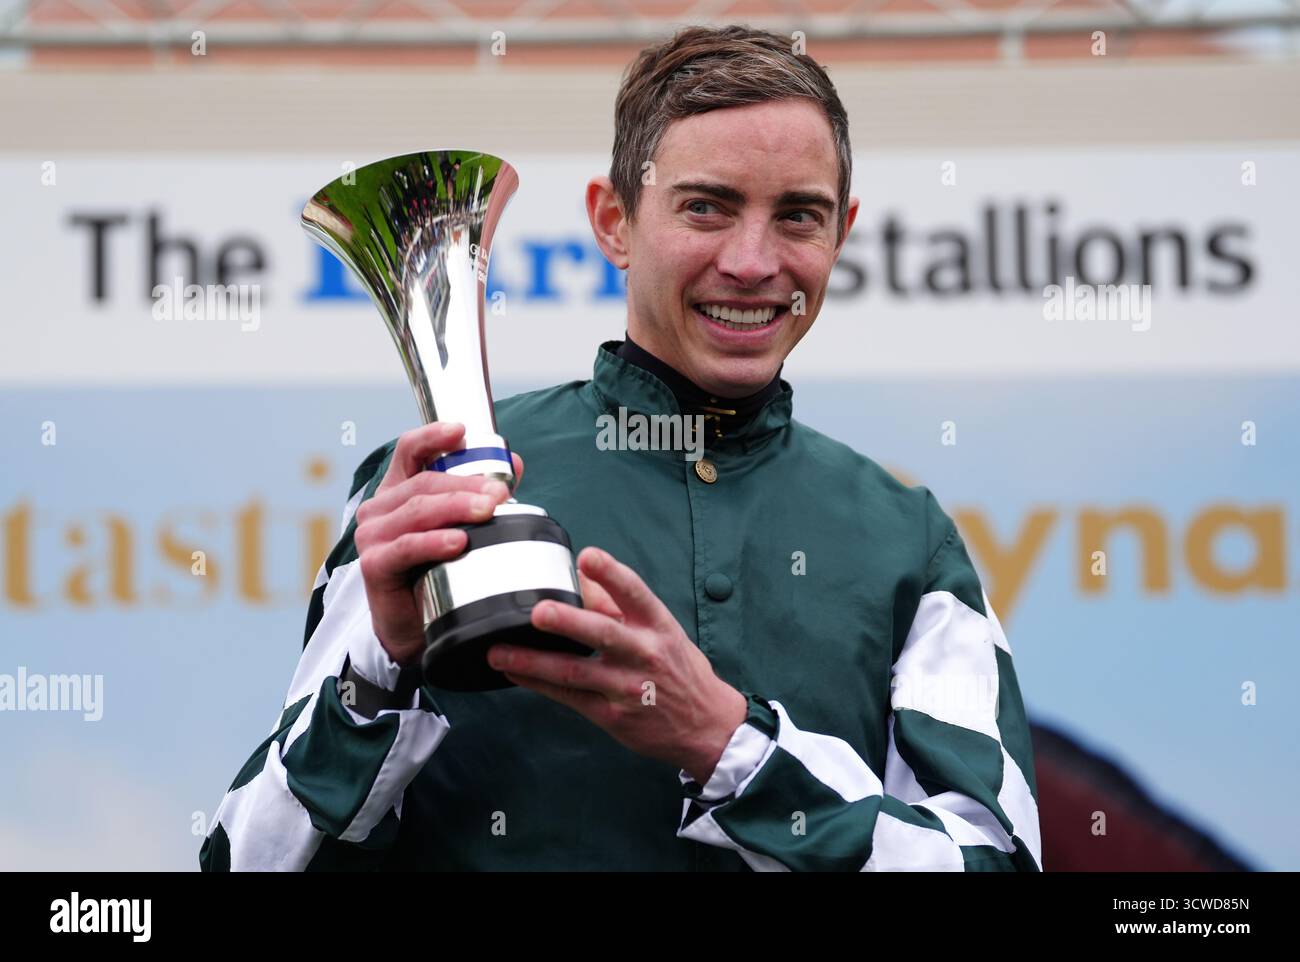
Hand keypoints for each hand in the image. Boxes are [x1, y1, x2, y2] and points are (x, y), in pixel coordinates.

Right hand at [354, 422, 520, 666]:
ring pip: (417, 510)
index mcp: (398, 491)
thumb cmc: (435, 571)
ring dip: (455, 508)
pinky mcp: (374, 565)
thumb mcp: (460, 528)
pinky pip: (406, 547)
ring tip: (487, 511)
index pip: (409, 451)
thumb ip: (483, 495)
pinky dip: (433, 543)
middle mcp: (379, 508)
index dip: (433, 436)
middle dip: (465, 484)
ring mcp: (372, 536)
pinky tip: (458, 543)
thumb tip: (515, 464)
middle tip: (499, 493)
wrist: (413, 628)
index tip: (462, 431)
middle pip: (424, 482)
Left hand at [487, 547, 747, 783]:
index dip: (612, 574)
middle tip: (538, 611)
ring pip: (575, 673)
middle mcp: (644, 655)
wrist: (706, 726)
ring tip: (499, 653)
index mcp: (658, 626)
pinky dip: (540, 685)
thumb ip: (619, 605)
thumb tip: (580, 577)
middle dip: (569, 622)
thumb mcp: (661, 630)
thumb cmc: (678, 668)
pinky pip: (570, 698)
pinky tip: (514, 674)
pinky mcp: (613, 716)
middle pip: (604, 634)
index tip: (588, 556)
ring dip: (534, 662)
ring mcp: (627, 688)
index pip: (636, 594)